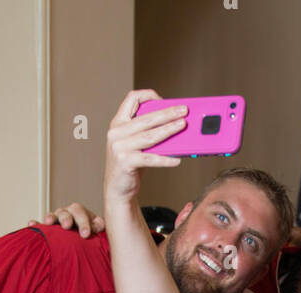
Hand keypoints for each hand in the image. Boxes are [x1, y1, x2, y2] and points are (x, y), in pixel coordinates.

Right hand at [28, 202, 103, 236]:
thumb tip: (96, 227)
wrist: (85, 242)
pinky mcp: (48, 228)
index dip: (83, 223)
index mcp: (81, 214)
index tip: (85, 234)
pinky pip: (41, 225)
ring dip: (51, 218)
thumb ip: (99, 228)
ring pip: (54, 216)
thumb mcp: (99, 232)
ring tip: (48, 222)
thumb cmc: (93, 237)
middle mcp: (68, 214)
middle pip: (66, 212)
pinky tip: (31, 224)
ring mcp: (57, 220)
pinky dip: (36, 224)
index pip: (81, 214)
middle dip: (66, 218)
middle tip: (67, 226)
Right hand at [105, 90, 184, 204]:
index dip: (148, 96)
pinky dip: (165, 159)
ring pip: (150, 136)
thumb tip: (174, 124)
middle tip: (183, 111)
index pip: (131, 99)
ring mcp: (120, 147)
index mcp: (118, 122)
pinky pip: (150, 159)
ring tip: (183, 126)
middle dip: (168, 113)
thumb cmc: (131, 164)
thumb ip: (148, 132)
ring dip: (169, 130)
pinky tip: (177, 159)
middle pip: (147, 118)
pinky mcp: (125, 162)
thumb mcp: (136, 144)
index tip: (163, 100)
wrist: (118, 189)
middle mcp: (117, 132)